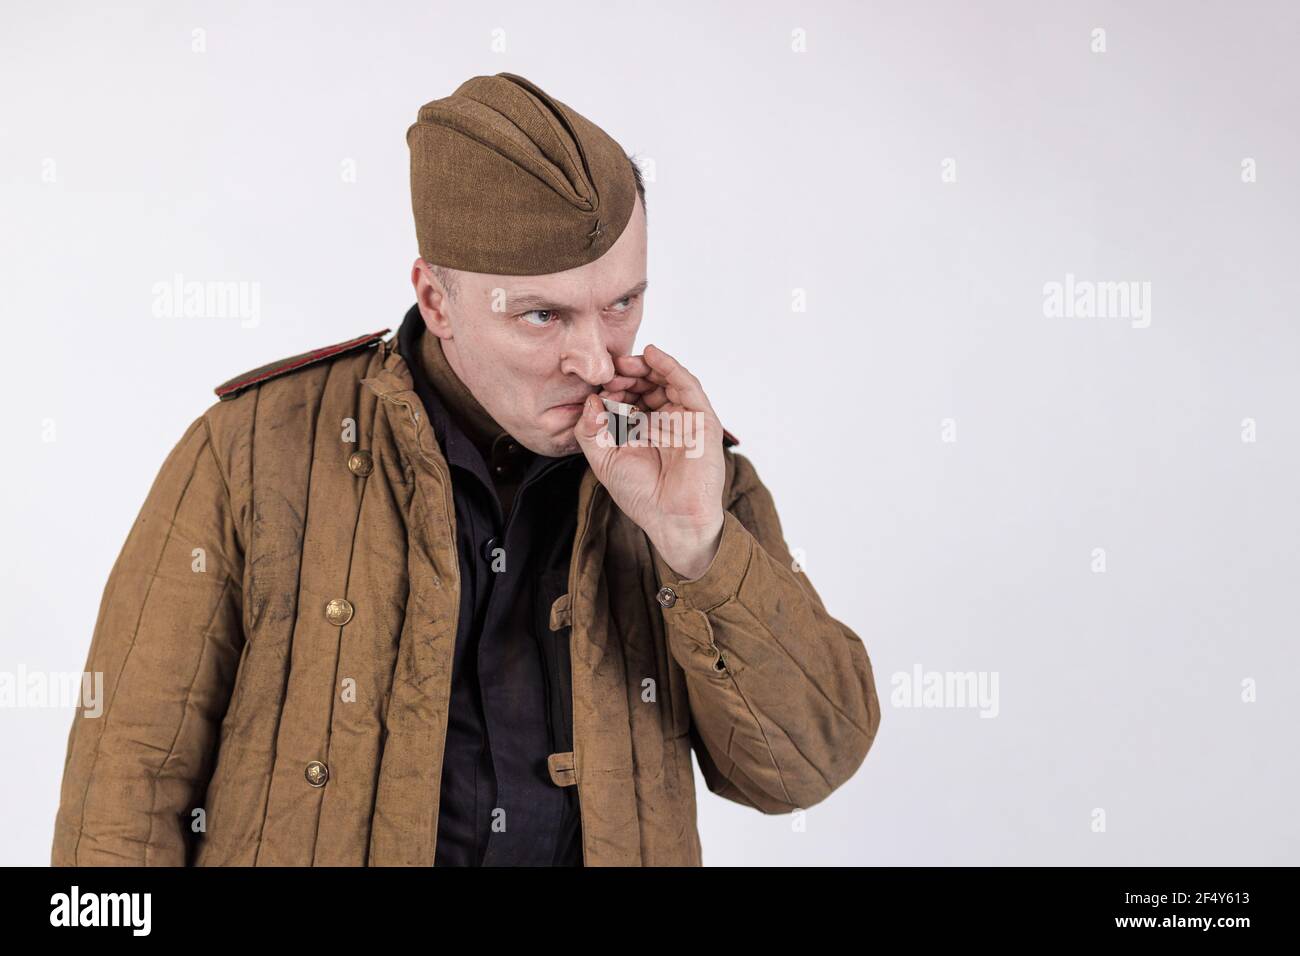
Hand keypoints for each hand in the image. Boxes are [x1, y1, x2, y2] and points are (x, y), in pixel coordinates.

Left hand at [573, 344, 725, 579]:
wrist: (672, 519)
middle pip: (647, 383)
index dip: (613, 386)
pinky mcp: (702, 419)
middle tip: (610, 370)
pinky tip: (652, 355)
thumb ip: (591, 430)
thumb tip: (590, 399)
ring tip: (626, 364)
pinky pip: (687, 385)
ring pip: (667, 379)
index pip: (628, 396)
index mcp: (642, 429)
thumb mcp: (603, 460)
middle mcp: (664, 420)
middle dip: (628, 374)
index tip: (597, 385)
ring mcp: (684, 418)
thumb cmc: (641, 495)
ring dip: (646, 367)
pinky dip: (671, 366)